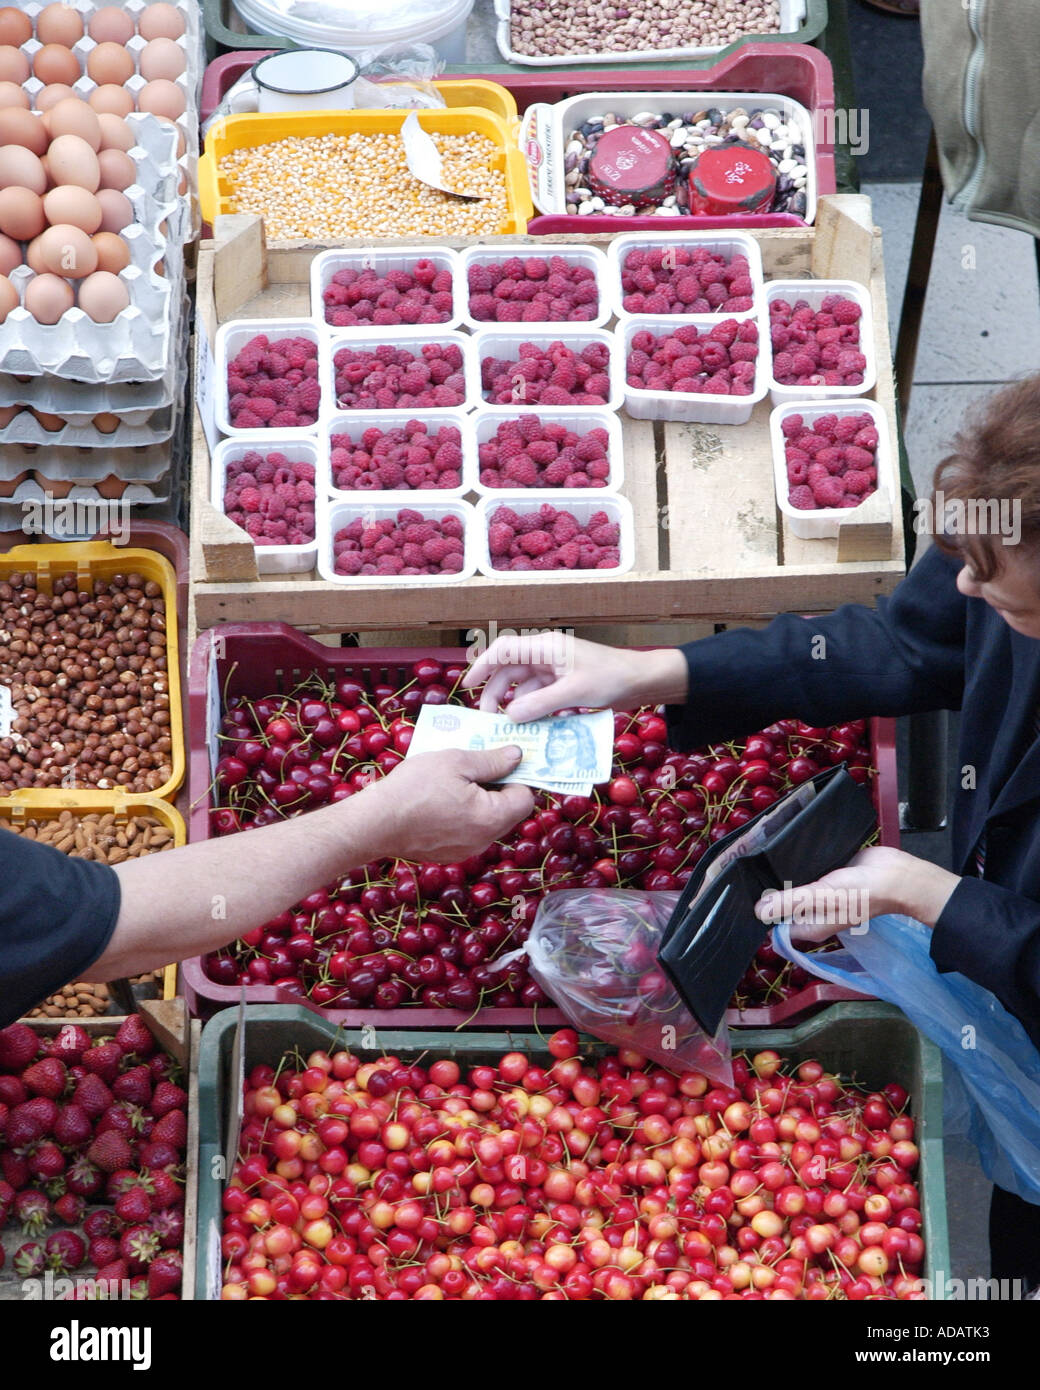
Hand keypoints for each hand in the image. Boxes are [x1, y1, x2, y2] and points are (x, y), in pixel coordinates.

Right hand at [362, 745, 534, 862]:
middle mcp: (484, 841)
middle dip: (497, 786)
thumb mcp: (455, 761)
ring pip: (486, 821)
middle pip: (507, 811)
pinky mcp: (447, 854)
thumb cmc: (414, 788)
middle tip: (476, 764)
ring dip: (478, 800)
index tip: (501, 759)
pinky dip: (461, 815)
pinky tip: (440, 799)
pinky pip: (466, 831)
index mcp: (492, 818)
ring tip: (455, 779)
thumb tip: (517, 755)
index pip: (526, 798)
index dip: (518, 776)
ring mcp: (465, 851)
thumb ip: (492, 760)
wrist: (374, 823)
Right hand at [463, 632, 687, 721]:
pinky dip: (534, 711)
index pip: (504, 650)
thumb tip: (510, 717)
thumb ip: (540, 704)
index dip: (483, 665)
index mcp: (546, 646)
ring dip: (515, 706)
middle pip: (509, 671)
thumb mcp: (574, 692)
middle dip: (496, 694)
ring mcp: (553, 670)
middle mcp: (545, 655)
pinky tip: (534, 727)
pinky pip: (539, 697)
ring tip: (510, 728)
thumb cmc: (610, 678)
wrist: (641, 682)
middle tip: (488, 720)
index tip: (468, 686)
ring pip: (523, 687)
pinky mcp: (562, 685)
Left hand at [753, 847, 960, 942]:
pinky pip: (806, 872)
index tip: (745, 895)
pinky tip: (784, 851)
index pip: (776, 924)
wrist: (897, 876)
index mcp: (810, 925)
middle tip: (748, 871)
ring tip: (761, 857)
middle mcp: (813, 912)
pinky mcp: (828, 875)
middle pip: (783, 905)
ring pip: (794, 887)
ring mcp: (821, 894)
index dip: (762, 912)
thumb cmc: (862, 892)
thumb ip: (791, 902)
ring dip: (782, 877)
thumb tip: (758, 911)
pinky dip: (798, 864)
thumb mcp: (823, 897)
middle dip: (769, 892)